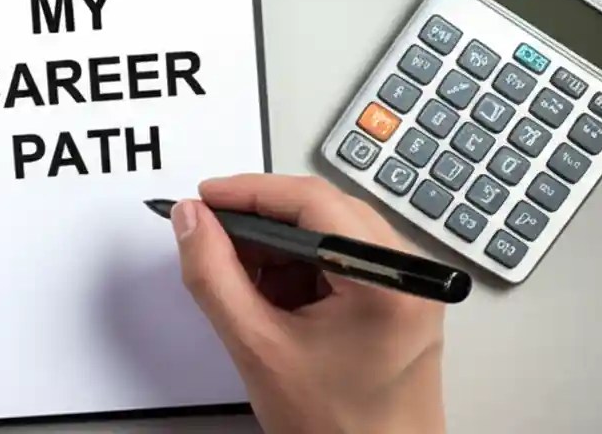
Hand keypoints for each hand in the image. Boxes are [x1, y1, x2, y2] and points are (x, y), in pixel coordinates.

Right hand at [171, 175, 445, 433]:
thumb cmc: (337, 430)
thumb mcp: (257, 347)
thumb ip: (214, 275)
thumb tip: (192, 220)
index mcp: (386, 280)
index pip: (311, 201)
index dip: (250, 192)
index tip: (206, 199)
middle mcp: (409, 273)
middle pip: (322, 211)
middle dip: (261, 223)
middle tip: (212, 238)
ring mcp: (408, 286)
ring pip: (329, 232)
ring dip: (279, 249)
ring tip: (245, 288)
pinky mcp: (398, 299)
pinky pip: (341, 259)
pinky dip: (299, 270)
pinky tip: (273, 303)